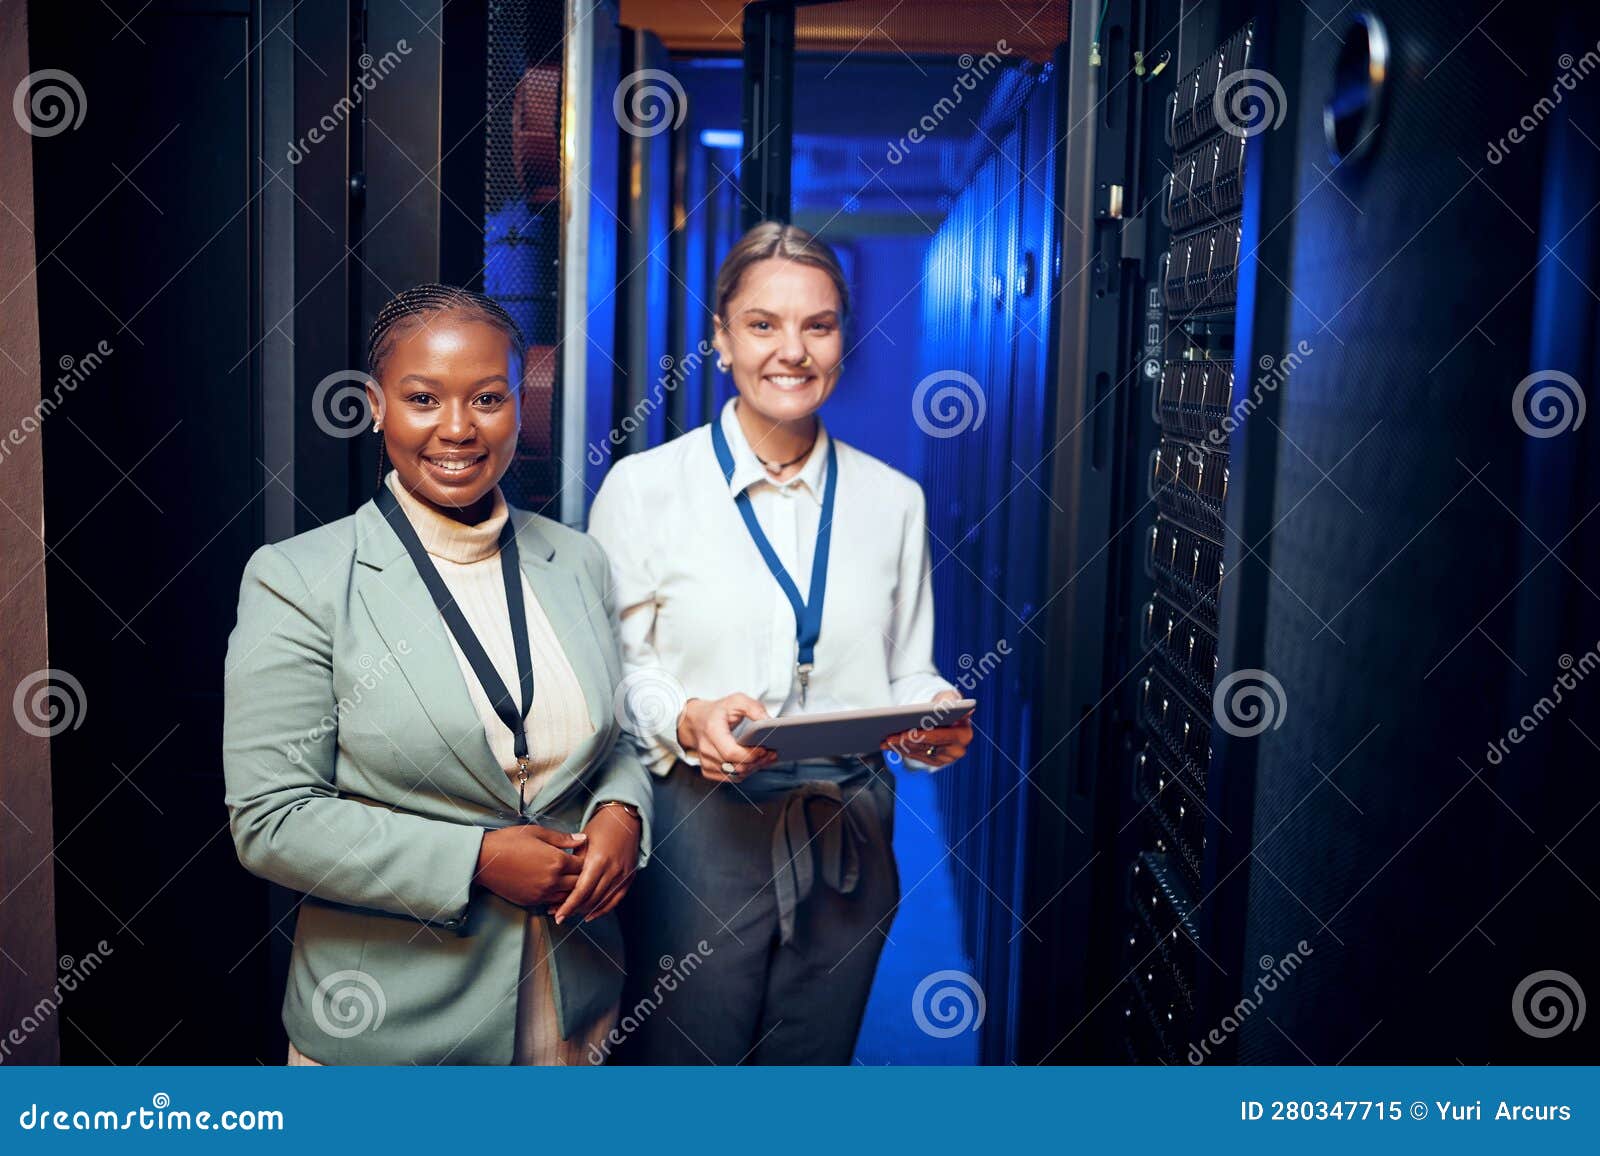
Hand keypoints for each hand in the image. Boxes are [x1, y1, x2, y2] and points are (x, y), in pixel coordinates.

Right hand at [473, 824, 586, 907]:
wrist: (483, 860)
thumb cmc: (509, 841)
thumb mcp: (537, 833)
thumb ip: (562, 838)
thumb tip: (583, 839)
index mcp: (557, 861)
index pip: (583, 866)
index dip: (584, 860)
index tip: (581, 856)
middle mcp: (553, 880)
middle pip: (579, 883)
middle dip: (581, 876)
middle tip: (578, 870)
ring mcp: (542, 893)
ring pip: (567, 896)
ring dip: (570, 889)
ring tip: (569, 881)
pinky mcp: (532, 901)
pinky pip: (552, 902)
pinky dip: (557, 897)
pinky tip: (554, 889)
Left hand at [553, 804, 641, 923]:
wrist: (625, 817)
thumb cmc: (601, 826)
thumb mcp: (582, 842)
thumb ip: (573, 863)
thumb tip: (560, 883)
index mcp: (598, 860)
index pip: (581, 891)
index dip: (568, 905)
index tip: (558, 915)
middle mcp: (612, 870)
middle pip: (591, 899)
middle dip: (574, 910)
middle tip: (559, 914)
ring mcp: (623, 875)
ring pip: (602, 902)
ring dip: (586, 911)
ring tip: (571, 914)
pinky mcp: (629, 877)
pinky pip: (616, 899)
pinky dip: (603, 909)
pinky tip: (591, 915)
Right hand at [677, 694, 777, 783]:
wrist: (696, 720)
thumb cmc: (716, 712)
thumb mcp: (736, 700)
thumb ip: (754, 708)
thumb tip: (768, 721)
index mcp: (712, 731)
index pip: (731, 752)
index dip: (750, 754)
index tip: (765, 749)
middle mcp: (707, 749)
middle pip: (736, 766)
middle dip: (757, 762)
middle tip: (772, 753)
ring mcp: (706, 762)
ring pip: (736, 775)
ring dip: (754, 768)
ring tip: (766, 758)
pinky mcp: (708, 770)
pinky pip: (731, 778)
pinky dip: (745, 772)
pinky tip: (754, 763)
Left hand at [882, 690, 972, 768]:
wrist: (945, 715)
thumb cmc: (946, 703)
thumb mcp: (948, 697)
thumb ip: (951, 700)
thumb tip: (965, 709)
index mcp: (964, 734)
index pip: (941, 736)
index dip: (923, 736)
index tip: (906, 733)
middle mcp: (957, 750)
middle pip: (927, 747)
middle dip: (907, 742)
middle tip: (890, 738)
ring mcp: (946, 758)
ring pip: (919, 753)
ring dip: (901, 747)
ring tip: (886, 740)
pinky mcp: (935, 761)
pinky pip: (917, 757)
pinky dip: (903, 750)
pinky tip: (890, 745)